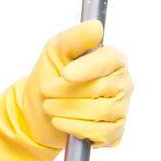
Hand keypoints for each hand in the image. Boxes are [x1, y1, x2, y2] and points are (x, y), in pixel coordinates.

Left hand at [19, 19, 132, 148]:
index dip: (88, 68)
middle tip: (46, 90)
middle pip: (101, 88)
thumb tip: (96, 27)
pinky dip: (76, 129)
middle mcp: (122, 83)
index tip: (66, 73)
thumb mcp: (55, 50)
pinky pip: (102, 134)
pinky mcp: (115, 132)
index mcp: (112, 60)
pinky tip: (60, 123)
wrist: (38, 110)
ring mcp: (121, 108)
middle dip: (67, 91)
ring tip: (49, 106)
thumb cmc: (51, 75)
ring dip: (67, 110)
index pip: (110, 60)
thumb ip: (75, 38)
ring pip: (100, 112)